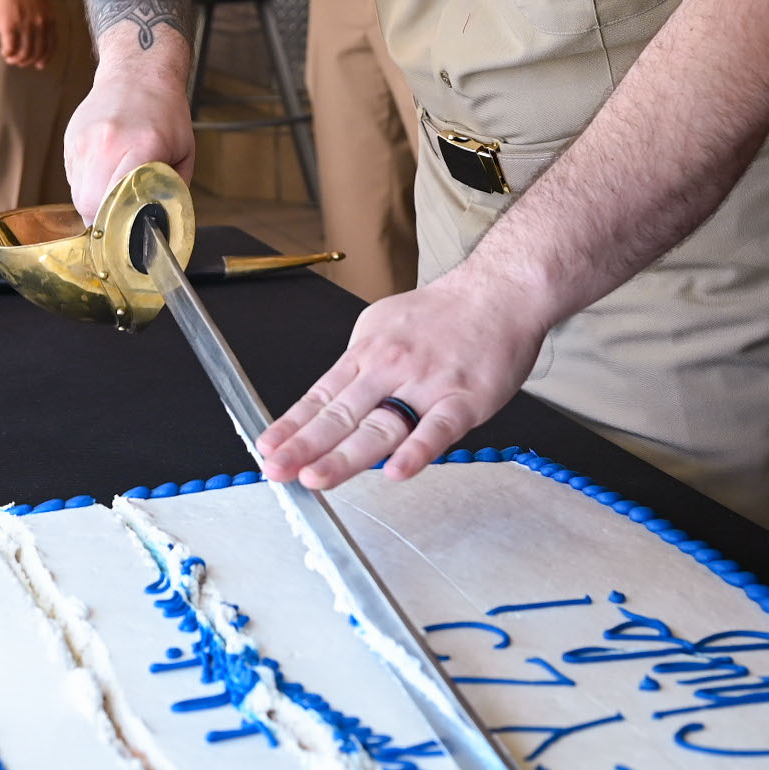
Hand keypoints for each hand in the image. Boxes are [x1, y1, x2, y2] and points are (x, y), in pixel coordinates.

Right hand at [0, 0, 55, 69]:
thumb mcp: (42, 3)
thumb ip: (43, 18)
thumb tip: (39, 34)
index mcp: (49, 18)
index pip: (52, 45)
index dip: (46, 58)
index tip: (40, 65)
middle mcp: (40, 24)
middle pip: (38, 52)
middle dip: (29, 61)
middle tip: (21, 63)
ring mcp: (25, 25)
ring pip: (24, 53)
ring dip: (17, 60)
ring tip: (11, 58)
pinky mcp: (10, 26)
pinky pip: (11, 48)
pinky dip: (8, 53)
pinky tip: (4, 52)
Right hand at [63, 60, 195, 218]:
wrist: (137, 73)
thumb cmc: (165, 112)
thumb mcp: (184, 151)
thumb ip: (173, 188)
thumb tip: (161, 221)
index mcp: (141, 146)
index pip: (116, 199)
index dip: (118, 224)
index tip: (125, 235)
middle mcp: (107, 143)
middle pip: (89, 202)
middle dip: (102, 221)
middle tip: (117, 224)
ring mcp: (84, 141)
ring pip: (77, 193)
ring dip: (93, 204)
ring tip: (113, 195)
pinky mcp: (70, 140)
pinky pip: (73, 178)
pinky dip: (86, 185)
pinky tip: (104, 174)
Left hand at [258, 266, 547, 487]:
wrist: (500, 291)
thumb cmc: (444, 313)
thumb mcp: (385, 325)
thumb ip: (361, 365)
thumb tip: (334, 398)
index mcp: (368, 353)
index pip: (322, 396)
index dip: (292, 426)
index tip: (268, 449)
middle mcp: (390, 368)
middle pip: (342, 414)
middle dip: (305, 446)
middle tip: (279, 470)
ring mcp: (427, 384)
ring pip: (381, 426)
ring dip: (346, 456)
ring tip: (317, 478)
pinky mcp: (464, 398)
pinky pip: (438, 429)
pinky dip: (417, 452)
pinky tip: (395, 472)